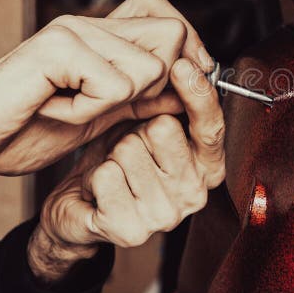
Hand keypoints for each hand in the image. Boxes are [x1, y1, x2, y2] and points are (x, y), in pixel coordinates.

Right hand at [0, 0, 212, 181]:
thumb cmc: (24, 128)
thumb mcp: (99, 116)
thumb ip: (141, 98)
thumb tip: (193, 86)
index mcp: (102, 36)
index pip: (172, 22)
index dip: (187, 56)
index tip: (173, 93)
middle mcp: (91, 24)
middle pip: (172, 36)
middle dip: (157, 84)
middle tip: (108, 105)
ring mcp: (73, 31)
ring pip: (148, 69)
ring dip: (113, 105)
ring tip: (69, 108)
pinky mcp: (57, 48)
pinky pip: (114, 87)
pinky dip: (88, 112)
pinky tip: (53, 110)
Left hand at [29, 59, 224, 282]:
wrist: (82, 206)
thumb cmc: (120, 160)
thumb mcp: (149, 123)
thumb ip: (172, 100)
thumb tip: (185, 61)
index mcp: (207, 168)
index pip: (211, 125)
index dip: (197, 93)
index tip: (180, 64)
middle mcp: (194, 194)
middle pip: (162, 129)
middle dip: (136, 128)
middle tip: (129, 146)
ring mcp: (165, 216)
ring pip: (129, 150)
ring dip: (112, 153)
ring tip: (114, 168)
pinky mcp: (132, 231)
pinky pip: (106, 176)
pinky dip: (95, 175)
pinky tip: (101, 188)